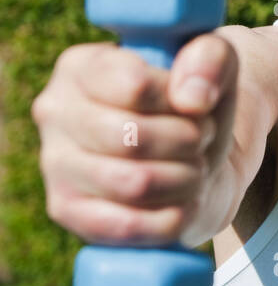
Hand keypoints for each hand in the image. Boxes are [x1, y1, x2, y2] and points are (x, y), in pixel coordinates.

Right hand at [32, 35, 237, 246]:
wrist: (193, 157)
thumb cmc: (196, 102)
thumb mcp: (215, 64)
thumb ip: (211, 59)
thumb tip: (192, 99)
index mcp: (82, 65)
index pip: (136, 85)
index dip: (181, 100)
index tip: (196, 103)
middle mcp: (55, 110)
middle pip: (133, 137)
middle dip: (188, 141)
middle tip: (201, 139)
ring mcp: (54, 163)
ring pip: (133, 183)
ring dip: (185, 179)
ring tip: (195, 168)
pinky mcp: (65, 210)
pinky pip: (125, 227)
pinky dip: (171, 217)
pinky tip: (183, 202)